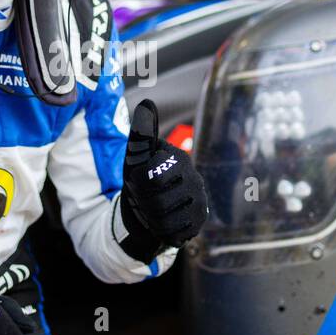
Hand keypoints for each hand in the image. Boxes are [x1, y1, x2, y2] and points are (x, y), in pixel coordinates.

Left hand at [119, 99, 207, 261]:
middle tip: (143, 199)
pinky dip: (162, 230)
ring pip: (165, 219)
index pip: (151, 178)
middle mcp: (194, 179)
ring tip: (151, 211)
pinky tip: (161, 222)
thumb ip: (141, 133)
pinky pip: (175, 232)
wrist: (147, 209)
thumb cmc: (140, 178)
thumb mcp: (135, 156)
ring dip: (151, 218)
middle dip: (143, 203)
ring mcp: (200, 201)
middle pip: (157, 202)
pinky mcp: (199, 221)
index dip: (137, 183)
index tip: (137, 180)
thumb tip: (146, 103)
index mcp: (178, 159)